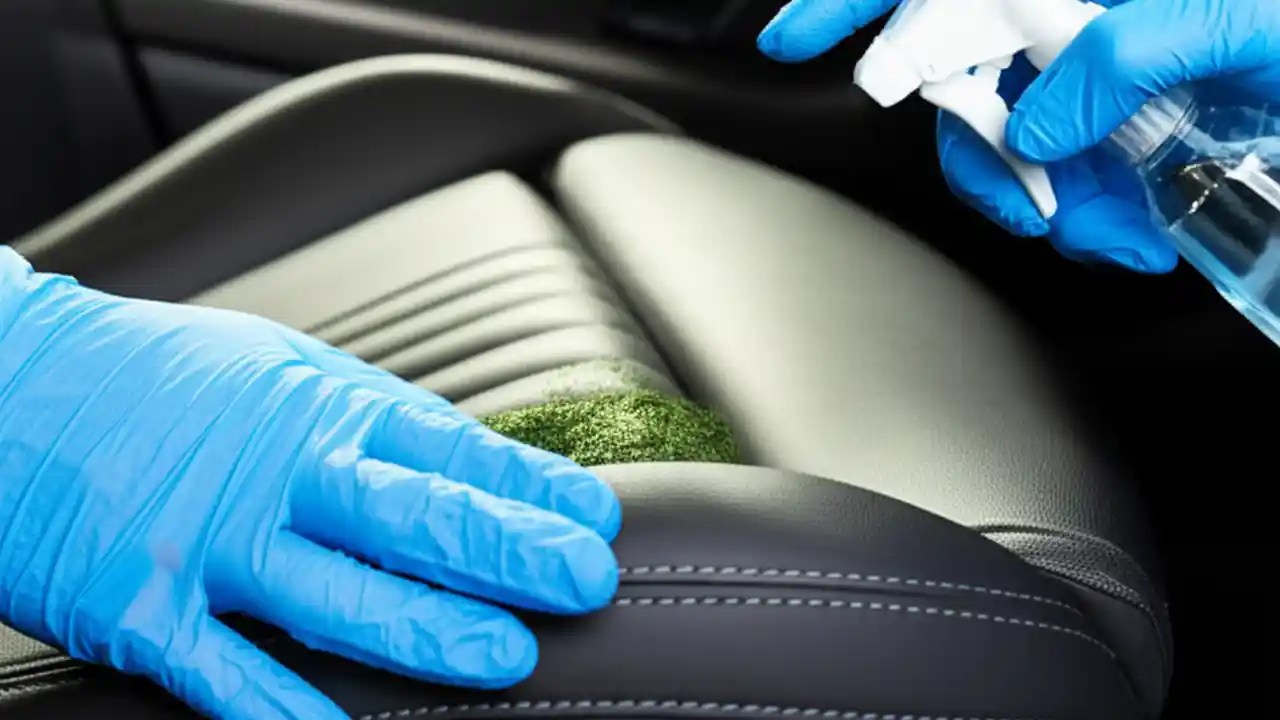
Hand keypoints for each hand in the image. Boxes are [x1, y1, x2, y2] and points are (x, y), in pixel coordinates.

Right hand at [0, 248, 620, 719]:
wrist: (14, 381)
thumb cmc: (159, 378)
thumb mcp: (277, 371)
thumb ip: (364, 423)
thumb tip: (463, 464)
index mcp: (314, 407)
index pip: (446, 449)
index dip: (528, 487)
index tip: (590, 516)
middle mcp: (271, 474)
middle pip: (413, 518)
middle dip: (510, 552)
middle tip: (584, 580)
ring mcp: (208, 544)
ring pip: (339, 601)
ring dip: (430, 633)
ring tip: (509, 656)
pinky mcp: (142, 608)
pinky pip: (230, 675)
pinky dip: (291, 709)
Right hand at [759, 0, 1279, 272]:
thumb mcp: (1242, 21)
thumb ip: (1135, 51)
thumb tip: (1042, 122)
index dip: (856, 5)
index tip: (795, 42)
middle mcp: (1076, 23)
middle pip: (961, 78)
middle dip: (980, 155)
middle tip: (1028, 200)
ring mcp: (1092, 83)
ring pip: (1008, 148)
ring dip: (1046, 206)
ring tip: (1112, 232)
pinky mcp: (1120, 137)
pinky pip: (1064, 185)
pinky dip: (1088, 227)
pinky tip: (1133, 236)